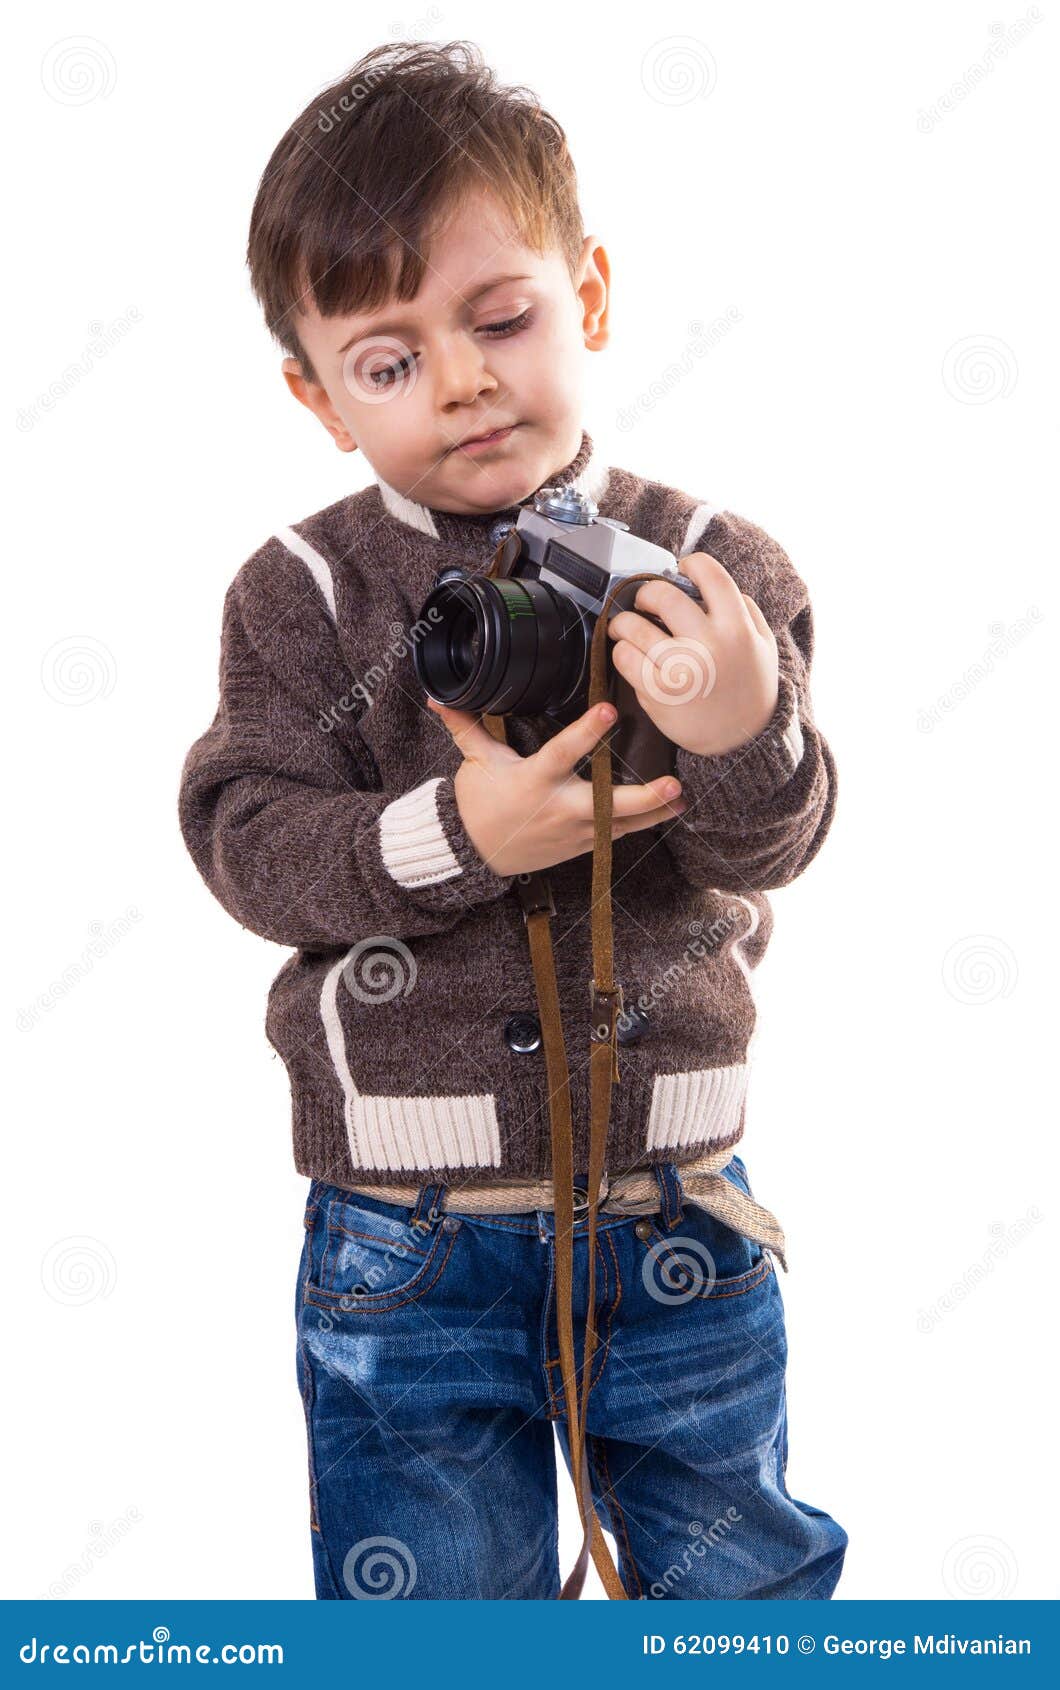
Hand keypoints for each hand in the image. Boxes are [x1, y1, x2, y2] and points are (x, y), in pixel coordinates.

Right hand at [425, 697, 687, 876]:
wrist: (473, 855)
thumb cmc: (477, 804)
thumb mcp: (474, 763)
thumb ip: (466, 726)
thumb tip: (438, 694)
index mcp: (534, 781)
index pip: (563, 753)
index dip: (586, 733)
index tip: (609, 711)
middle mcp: (559, 808)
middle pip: (607, 804)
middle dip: (643, 797)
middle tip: (673, 784)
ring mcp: (574, 832)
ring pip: (621, 823)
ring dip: (654, 812)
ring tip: (682, 797)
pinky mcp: (580, 845)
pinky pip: (615, 834)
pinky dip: (641, 824)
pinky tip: (669, 811)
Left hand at [605, 552, 778, 756]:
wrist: (741, 741)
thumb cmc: (749, 687)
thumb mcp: (763, 644)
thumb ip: (744, 609)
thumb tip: (706, 583)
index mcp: (738, 627)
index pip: (709, 574)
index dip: (690, 564)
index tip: (681, 569)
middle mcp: (709, 645)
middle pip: (661, 594)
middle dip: (645, 592)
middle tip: (645, 601)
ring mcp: (680, 669)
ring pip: (633, 625)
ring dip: (623, 622)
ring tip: (626, 626)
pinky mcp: (657, 692)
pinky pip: (624, 658)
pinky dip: (622, 651)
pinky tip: (630, 654)